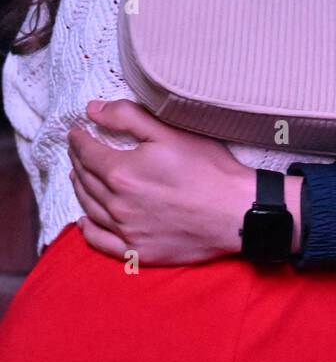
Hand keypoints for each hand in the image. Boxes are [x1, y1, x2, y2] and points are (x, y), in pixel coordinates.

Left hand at [68, 99, 302, 264]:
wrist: (233, 211)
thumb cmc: (207, 168)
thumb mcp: (169, 132)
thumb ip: (128, 117)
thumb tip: (92, 110)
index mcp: (122, 172)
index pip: (88, 153)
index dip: (78, 140)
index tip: (76, 132)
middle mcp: (117, 204)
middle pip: (86, 180)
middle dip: (78, 161)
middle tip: (76, 150)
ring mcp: (126, 230)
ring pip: (90, 208)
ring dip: (80, 189)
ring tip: (78, 175)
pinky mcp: (138, 251)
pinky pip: (101, 242)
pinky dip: (87, 230)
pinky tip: (84, 221)